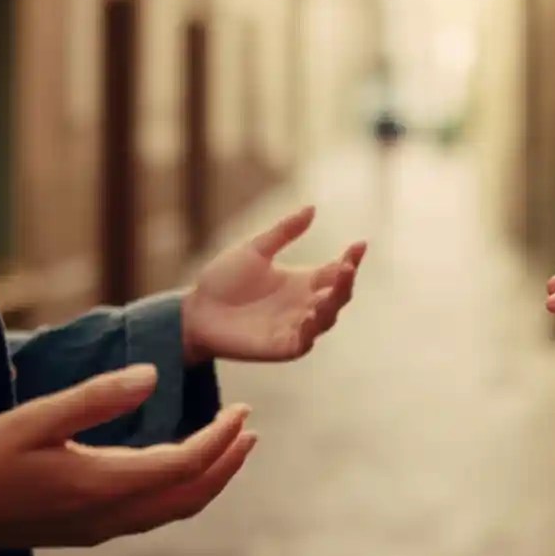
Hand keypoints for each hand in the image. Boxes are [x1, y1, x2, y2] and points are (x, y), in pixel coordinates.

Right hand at [0, 364, 257, 555]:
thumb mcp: (37, 417)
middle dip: (229, 461)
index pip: (186, 463)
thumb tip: (154, 374)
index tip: (242, 408)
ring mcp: (105, 528)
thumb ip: (97, 396)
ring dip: (212, 479)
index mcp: (104, 484)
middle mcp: (113, 514)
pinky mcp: (94, 530)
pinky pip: (157, 514)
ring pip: (177, 508)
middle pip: (193, 494)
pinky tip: (184, 466)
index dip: (221, 437)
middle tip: (251, 428)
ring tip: (234, 447)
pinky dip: (185, 490)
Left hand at [181, 206, 366, 364]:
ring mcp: (295, 327)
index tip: (360, 245)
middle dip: (346, 283)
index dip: (351, 259)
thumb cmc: (223, 280)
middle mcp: (304, 305)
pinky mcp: (281, 346)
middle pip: (338, 296)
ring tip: (332, 291)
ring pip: (326, 319)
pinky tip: (309, 315)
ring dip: (332, 305)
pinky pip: (303, 341)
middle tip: (347, 267)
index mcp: (302, 281)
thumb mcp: (255, 250)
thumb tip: (313, 208)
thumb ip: (284, 232)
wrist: (195, 310)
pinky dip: (310, 330)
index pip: (335, 271)